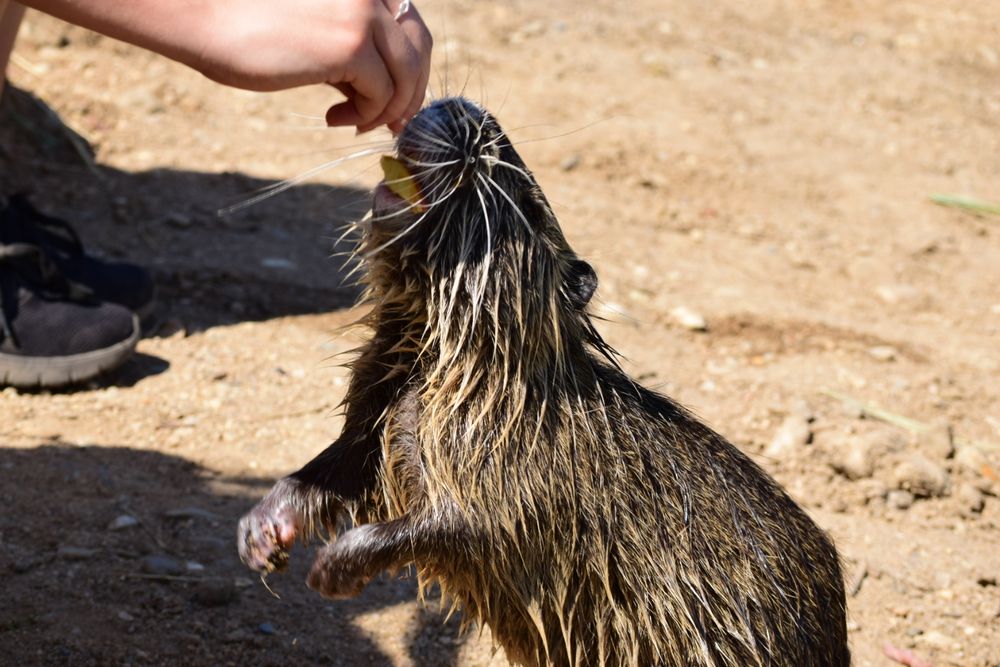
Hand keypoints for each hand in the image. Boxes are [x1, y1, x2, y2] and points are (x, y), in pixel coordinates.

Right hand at [198, 0, 431, 132]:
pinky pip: (383, 93)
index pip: (410, 27)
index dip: (411, 70)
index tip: (396, 104)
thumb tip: (387, 99)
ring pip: (407, 75)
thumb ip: (353, 54)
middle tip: (390, 124)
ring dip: (387, 109)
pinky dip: (366, 114)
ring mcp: (364, 14)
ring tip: (354, 123)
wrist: (203, 17)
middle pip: (419, 49)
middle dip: (410, 93)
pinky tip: (333, 117)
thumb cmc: (248, 27)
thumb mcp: (315, 36)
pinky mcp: (352, 43)